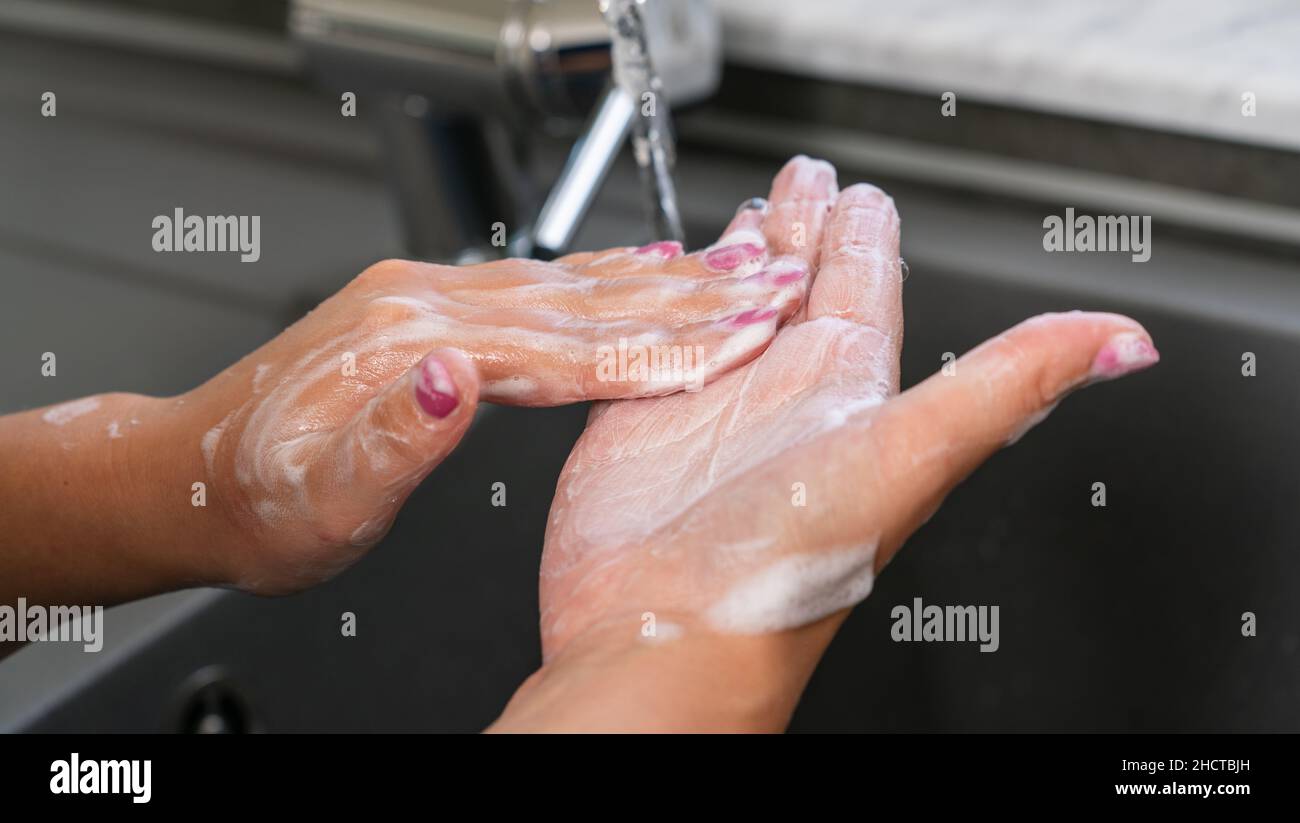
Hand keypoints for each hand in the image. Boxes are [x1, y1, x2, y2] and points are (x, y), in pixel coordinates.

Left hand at [3, 226, 809, 603]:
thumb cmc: (253, 505)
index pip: (567, 348)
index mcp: (409, 351)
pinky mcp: (426, 308)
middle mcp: (424, 305)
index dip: (666, 342)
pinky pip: (537, 287)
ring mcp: (426, 298)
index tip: (744, 331)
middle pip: (584, 299)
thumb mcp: (316, 503)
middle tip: (774, 278)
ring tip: (739, 264)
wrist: (184, 478)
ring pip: (570, 284)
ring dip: (662, 277)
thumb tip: (455, 382)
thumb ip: (391, 442)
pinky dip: (603, 278)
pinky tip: (643, 268)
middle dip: (691, 293)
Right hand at [502, 157, 1158, 730]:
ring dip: (732, 259)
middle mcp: (780, 388)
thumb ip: (1009, 383)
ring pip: (724, 304)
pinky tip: (657, 278)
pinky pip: (652, 334)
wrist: (668, 635)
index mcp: (848, 387)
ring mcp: (708, 398)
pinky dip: (655, 300)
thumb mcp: (915, 456)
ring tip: (742, 217)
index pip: (866, 284)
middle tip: (799, 179)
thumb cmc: (789, 569)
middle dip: (799, 225)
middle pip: (795, 284)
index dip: (864, 231)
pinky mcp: (639, 413)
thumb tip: (1124, 343)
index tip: (861, 190)